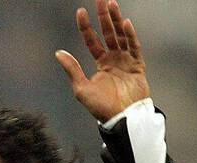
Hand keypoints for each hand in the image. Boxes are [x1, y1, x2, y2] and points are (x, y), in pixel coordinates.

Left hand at [55, 1, 149, 124]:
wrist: (121, 118)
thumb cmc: (101, 107)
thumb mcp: (81, 88)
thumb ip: (72, 69)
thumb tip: (58, 53)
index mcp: (101, 64)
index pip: (92, 41)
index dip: (86, 27)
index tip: (80, 12)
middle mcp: (114, 59)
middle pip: (108, 33)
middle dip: (104, 16)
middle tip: (100, 0)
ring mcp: (127, 61)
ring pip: (121, 36)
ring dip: (116, 20)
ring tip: (111, 4)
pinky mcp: (138, 66)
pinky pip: (134, 47)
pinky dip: (130, 35)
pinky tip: (125, 24)